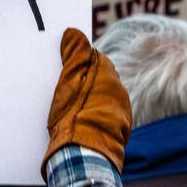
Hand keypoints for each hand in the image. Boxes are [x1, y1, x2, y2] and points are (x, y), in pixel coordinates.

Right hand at [42, 28, 130, 175]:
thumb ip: (73, 54)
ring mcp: (122, 112)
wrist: (84, 154)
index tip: (64, 69)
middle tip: (64, 90)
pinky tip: (82, 124)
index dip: (78, 62)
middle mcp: (120, 91)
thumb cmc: (73, 115)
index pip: (94, 58)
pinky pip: (106, 116)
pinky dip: (96, 116)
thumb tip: (74, 33)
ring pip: (104, 98)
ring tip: (71, 110)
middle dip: (84, 81)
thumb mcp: (67, 81)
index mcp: (108, 76)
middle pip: (100, 79)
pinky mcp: (121, 130)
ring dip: (91, 100)